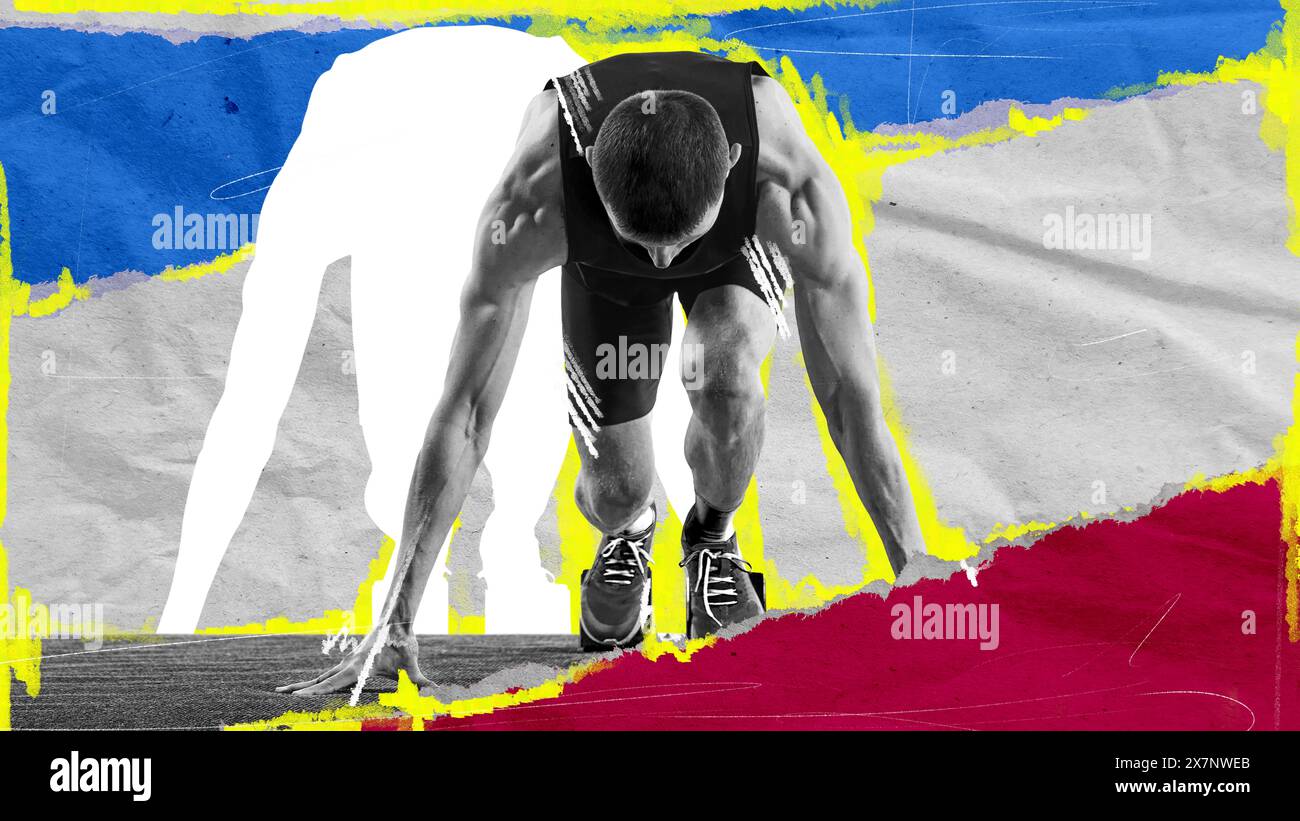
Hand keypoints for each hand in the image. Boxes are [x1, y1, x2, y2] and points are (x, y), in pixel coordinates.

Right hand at [276, 628, 430, 696]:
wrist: (398, 622)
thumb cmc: (403, 644)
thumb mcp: (411, 664)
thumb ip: (420, 680)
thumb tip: (434, 689)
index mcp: (358, 667)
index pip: (333, 682)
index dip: (317, 692)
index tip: (298, 698)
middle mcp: (348, 665)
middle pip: (320, 679)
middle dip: (300, 688)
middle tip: (279, 693)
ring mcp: (348, 663)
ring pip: (322, 676)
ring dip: (305, 684)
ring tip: (285, 691)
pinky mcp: (351, 662)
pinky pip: (330, 674)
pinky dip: (318, 681)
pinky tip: (312, 686)